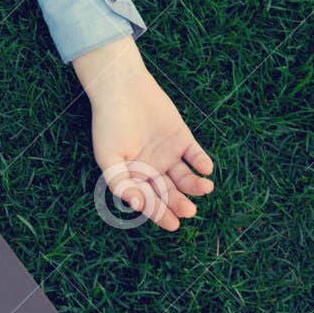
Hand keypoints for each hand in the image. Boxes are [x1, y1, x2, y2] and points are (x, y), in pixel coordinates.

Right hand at [73, 37, 213, 231]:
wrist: (122, 88)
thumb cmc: (109, 123)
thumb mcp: (108, 156)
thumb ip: (120, 182)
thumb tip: (136, 204)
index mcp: (133, 176)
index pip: (149, 201)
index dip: (161, 214)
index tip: (174, 224)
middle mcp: (152, 169)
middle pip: (169, 192)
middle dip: (180, 203)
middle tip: (190, 210)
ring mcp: (168, 154)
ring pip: (185, 177)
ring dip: (195, 185)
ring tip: (205, 187)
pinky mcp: (181, 138)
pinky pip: (195, 155)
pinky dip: (201, 162)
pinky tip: (205, 168)